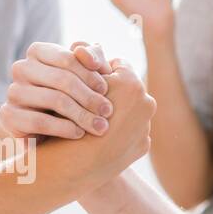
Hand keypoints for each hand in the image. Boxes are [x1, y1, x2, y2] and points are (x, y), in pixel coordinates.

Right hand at [2, 41, 113, 138]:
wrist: (51, 132)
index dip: (90, 74)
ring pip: (53, 99)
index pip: (67, 58)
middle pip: (61, 79)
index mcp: (37, 52)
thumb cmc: (74, 96)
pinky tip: (79, 133)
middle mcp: (21, 68)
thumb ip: (92, 57)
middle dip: (89, 96)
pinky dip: (63, 128)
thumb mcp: (86, 74)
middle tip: (108, 111)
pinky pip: (39, 121)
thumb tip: (82, 50)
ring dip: (81, 114)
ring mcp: (12, 91)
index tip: (107, 90)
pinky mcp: (8, 115)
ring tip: (99, 126)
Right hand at [62, 52, 156, 186]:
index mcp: (131, 83)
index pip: (116, 63)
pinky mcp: (143, 146)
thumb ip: (83, 63)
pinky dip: (118, 133)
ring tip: (92, 118)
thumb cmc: (66, 119)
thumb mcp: (71, 84)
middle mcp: (146, 102)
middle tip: (88, 98)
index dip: (97, 71)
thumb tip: (84, 46)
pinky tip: (97, 136)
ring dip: (113, 112)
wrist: (72, 166)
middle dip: (109, 92)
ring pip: (128, 110)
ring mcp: (147, 126)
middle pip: (125, 87)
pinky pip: (131, 132)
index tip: (83, 80)